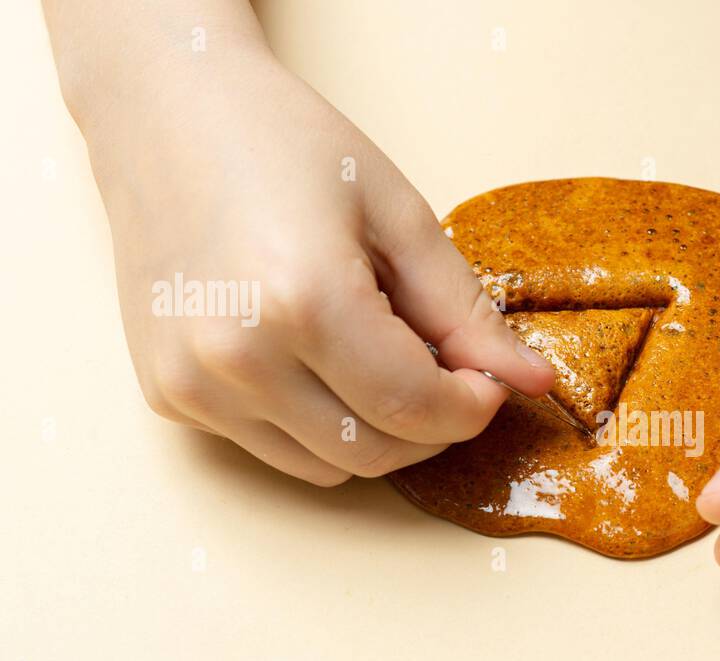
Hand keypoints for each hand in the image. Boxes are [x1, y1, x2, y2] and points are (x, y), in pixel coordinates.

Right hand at [80, 37, 552, 484]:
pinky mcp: (167, 394)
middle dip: (431, 426)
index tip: (489, 379)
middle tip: (445, 369)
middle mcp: (236, 358)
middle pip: (374, 453)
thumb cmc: (282, 143)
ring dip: (376, 432)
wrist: (162, 111)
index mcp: (302, 302)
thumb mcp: (397, 214)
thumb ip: (465, 310)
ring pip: (327, 466)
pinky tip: (315, 355)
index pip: (415, 409)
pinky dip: (316, 422)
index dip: (470, 407)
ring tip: (376, 352)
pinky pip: (273, 446)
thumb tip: (533, 381)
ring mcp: (191, 384)